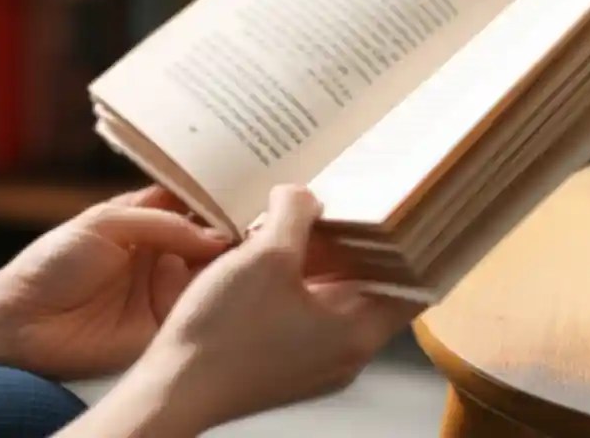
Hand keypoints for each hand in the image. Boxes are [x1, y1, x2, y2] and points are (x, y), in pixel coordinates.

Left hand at [0, 186, 228, 378]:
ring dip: (228, 262)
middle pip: (211, 238)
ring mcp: (165, 289)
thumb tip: (218, 236)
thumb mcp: (104, 224)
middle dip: (233, 229)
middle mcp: (162, 253)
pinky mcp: (164, 325)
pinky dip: (208, 294)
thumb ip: (162, 224)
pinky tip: (208, 280)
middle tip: (261, 221)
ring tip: (245, 248)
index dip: (219, 197)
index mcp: (147, 221)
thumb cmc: (50, 264)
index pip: (193, 204)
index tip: (250, 189)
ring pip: (212, 273)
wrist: (19, 323)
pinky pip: (197, 308)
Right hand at [71, 186, 423, 434]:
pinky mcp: (286, 361)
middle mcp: (346, 351)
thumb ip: (295, 214)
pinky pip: (310, 312)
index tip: (417, 211)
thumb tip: (304, 195)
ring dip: (328, 259)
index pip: (415, 285)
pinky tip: (279, 252)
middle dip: (364, 242)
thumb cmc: (221, 336)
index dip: (419, 244)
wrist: (170, 393)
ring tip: (313, 216)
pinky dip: (304, 280)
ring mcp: (316, 360)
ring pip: (338, 297)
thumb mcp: (265, 256)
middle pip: (374, 286)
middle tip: (359, 198)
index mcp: (358, 331)